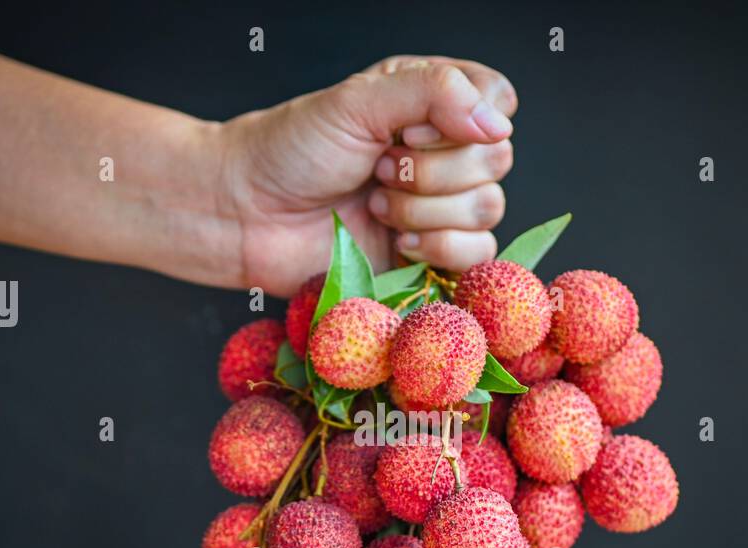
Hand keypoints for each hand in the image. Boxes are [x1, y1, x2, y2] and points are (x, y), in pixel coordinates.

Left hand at [219, 56, 517, 295]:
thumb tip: (496, 123)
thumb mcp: (359, 101)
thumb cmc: (291, 150)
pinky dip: (436, 247)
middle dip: (431, 170)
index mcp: (433, 102)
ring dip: (423, 209)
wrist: (249, 215)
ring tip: (374, 203)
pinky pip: (476, 255)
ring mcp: (442, 206)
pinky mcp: (433, 255)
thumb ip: (433, 92)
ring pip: (487, 208)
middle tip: (377, 169)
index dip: (464, 119)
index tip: (408, 129)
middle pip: (496, 159)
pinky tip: (395, 240)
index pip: (499, 99)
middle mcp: (445, 151)